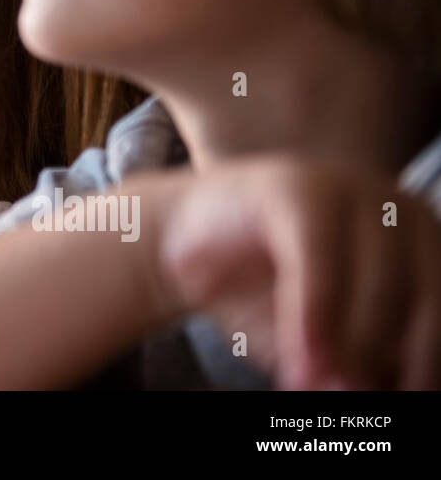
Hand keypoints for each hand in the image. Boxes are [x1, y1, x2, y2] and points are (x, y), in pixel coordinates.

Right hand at [154, 160, 440, 388]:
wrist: (177, 247)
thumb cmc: (258, 294)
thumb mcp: (327, 337)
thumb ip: (363, 360)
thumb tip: (384, 392)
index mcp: (424, 243)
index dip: (425, 365)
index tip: (398, 405)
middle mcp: (401, 209)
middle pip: (424, 302)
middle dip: (383, 360)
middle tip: (345, 399)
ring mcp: (352, 189)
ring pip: (377, 287)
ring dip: (346, 350)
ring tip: (311, 386)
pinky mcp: (299, 188)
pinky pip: (320, 266)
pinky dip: (312, 322)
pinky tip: (298, 362)